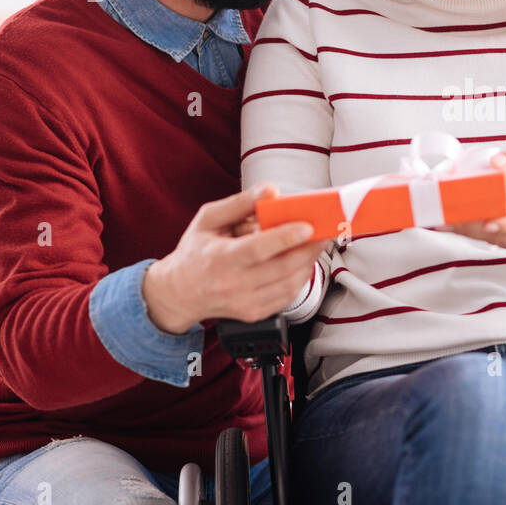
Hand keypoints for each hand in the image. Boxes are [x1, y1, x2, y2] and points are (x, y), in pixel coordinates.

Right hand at [142, 184, 325, 333]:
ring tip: (316, 245)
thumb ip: (240, 203)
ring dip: (309, 263)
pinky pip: (287, 297)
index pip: (258, 249)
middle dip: (310, 249)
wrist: (179, 293)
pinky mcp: (254, 314)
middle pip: (282, 268)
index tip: (307, 226)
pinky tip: (301, 263)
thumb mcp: (208, 219)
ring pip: (289, 284)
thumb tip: (270, 190)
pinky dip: (300, 278)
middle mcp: (233, 285)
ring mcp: (245, 303)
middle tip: (325, 232)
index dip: (285, 238)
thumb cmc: (196, 252)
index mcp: (219, 259)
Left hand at [443, 150, 505, 252]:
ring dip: (469, 231)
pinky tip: (459, 223)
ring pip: (495, 240)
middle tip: (443, 219)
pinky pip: (497, 242)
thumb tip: (495, 162)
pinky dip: (477, 233)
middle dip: (471, 226)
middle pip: (502, 233)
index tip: (488, 224)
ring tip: (443, 220)